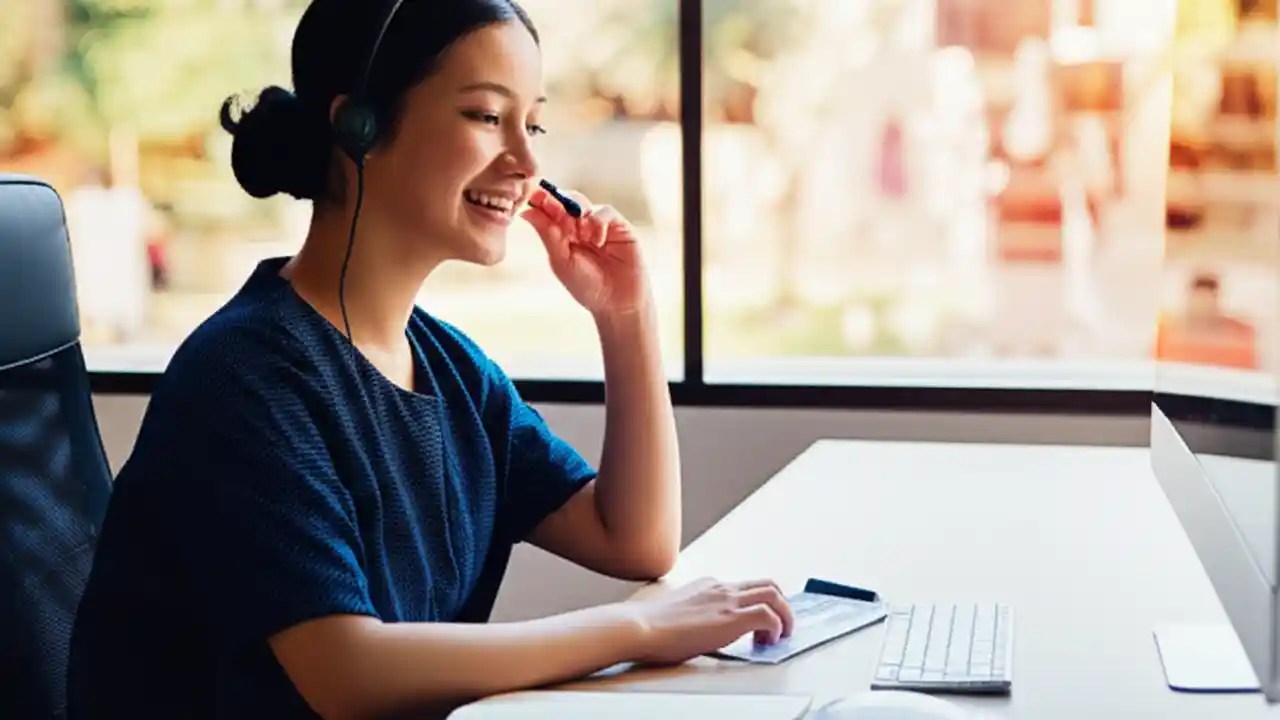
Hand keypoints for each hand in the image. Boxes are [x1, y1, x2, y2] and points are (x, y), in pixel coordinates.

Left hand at [520, 186, 650, 317]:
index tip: (530, 195)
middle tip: (546, 202)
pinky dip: (598, 222)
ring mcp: (599, 224)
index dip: (539, 201)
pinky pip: (605, 212)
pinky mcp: (619, 225)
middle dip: (554, 201)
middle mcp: (579, 226)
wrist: (618, 303)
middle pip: (563, 201)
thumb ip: (548, 234)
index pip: (547, 211)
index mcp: (561, 235)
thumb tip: (526, 212)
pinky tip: (597, 241)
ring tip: (579, 234)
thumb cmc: (588, 286)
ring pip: (583, 203)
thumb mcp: (562, 261)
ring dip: (576, 213)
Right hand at [624, 577, 795, 665]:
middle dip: (781, 605)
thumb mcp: (678, 611)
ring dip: (785, 615)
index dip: (759, 603)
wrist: (640, 626)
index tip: (760, 622)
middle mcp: (721, 587)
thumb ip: (694, 613)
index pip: (745, 586)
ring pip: (773, 593)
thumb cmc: (650, 625)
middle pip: (767, 584)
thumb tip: (698, 629)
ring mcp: (727, 600)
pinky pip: (768, 615)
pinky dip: (776, 627)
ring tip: (780, 635)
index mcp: (708, 585)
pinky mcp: (732, 617)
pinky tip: (766, 641)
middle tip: (780, 627)